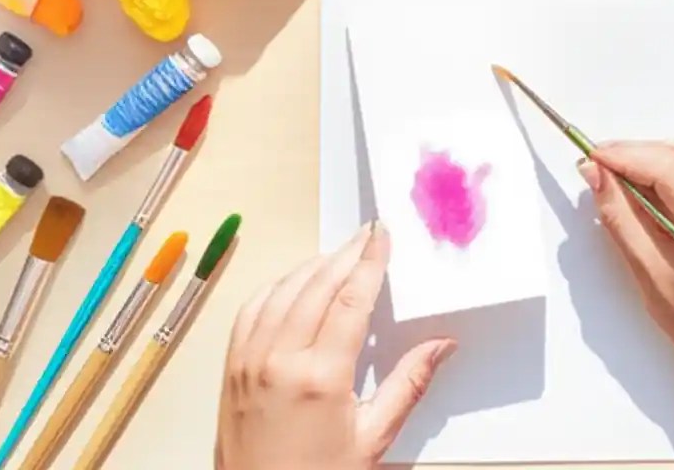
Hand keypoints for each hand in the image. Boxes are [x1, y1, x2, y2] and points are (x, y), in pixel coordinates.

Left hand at [215, 223, 456, 469]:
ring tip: (338, 254)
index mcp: (319, 377)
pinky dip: (275, 288)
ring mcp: (249, 362)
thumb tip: (442, 345)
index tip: (382, 238)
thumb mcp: (373, 438)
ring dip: (312, 266)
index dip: (370, 263)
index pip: (351, 300)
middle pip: (317, 286)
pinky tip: (293, 283)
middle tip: (367, 235)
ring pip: (281, 291)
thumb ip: (408, 384)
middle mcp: (278, 360)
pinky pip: (251, 311)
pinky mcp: (232, 369)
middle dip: (345, 255)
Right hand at [582, 140, 673, 469]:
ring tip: (621, 176)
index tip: (591, 155)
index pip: (667, 167)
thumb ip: (620, 216)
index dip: (625, 155)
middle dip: (639, 152)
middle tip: (599, 165)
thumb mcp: (647, 271)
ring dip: (657, 157)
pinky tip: (652, 187)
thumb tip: (596, 172)